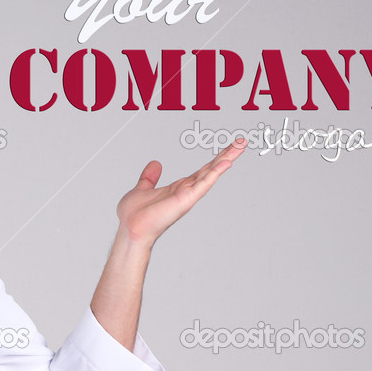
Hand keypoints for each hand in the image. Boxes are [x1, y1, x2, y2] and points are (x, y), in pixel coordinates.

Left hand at [116, 138, 244, 246]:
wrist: (130, 229)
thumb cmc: (134, 216)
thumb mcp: (142, 189)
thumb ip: (150, 178)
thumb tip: (155, 164)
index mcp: (178, 188)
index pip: (201, 171)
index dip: (214, 159)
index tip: (227, 148)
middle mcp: (186, 191)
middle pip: (210, 169)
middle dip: (226, 155)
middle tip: (241, 142)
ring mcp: (188, 195)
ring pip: (210, 173)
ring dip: (226, 159)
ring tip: (240, 146)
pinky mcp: (186, 199)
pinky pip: (204, 183)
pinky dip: (215, 172)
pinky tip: (227, 162)